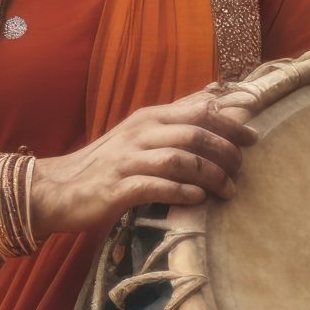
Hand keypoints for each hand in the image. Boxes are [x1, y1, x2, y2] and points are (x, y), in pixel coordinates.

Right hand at [29, 87, 257, 236]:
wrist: (56, 188)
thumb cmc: (105, 166)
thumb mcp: (139, 137)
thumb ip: (172, 126)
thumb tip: (213, 110)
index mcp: (149, 118)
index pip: (199, 110)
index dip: (231, 122)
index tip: (254, 138)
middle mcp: (141, 133)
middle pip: (196, 133)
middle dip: (227, 151)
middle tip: (242, 170)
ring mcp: (129, 160)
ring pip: (182, 159)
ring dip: (212, 175)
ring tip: (229, 190)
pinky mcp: (118, 188)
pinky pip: (158, 186)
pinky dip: (183, 192)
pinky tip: (199, 199)